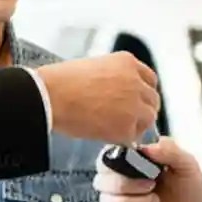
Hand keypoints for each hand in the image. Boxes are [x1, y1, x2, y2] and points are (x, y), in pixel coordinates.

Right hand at [37, 52, 159, 143]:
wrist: (49, 95)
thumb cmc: (60, 81)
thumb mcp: (93, 67)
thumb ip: (111, 78)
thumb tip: (113, 94)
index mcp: (127, 62)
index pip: (149, 79)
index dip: (142, 92)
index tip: (136, 101)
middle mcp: (135, 81)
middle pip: (152, 99)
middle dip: (142, 109)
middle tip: (128, 119)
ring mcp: (133, 104)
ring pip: (148, 118)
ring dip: (137, 125)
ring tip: (117, 129)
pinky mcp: (126, 126)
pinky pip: (133, 136)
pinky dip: (124, 139)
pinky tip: (109, 137)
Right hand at [94, 137, 201, 201]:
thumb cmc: (190, 184)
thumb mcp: (186, 163)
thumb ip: (170, 150)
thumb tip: (148, 147)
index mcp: (130, 161)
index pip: (106, 157)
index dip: (115, 162)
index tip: (138, 166)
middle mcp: (120, 180)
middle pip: (101, 181)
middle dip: (125, 185)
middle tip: (151, 185)